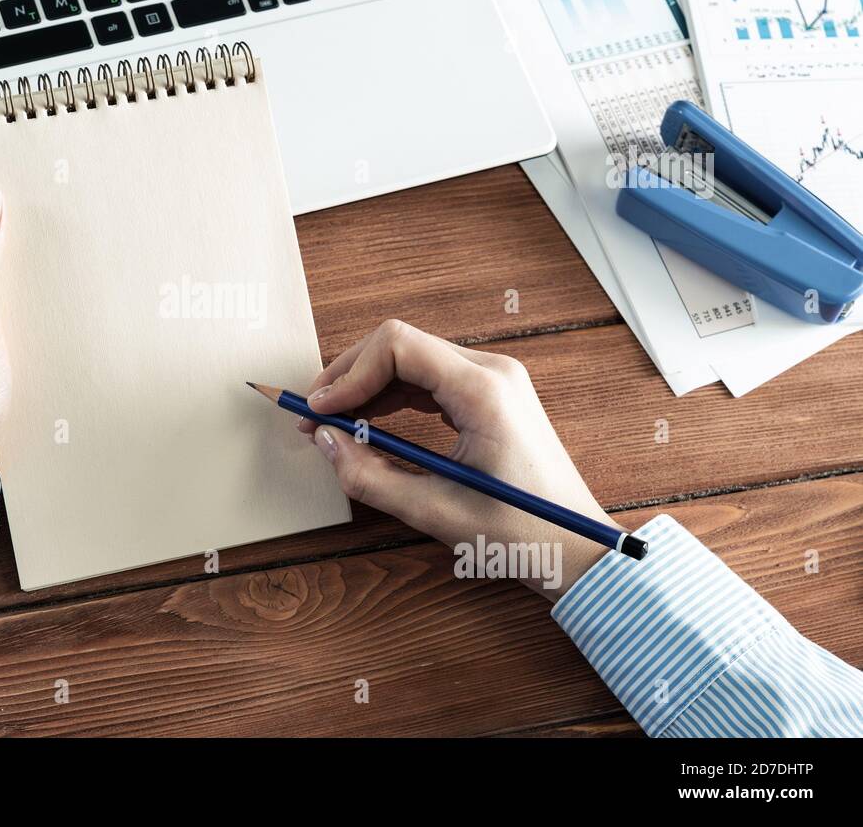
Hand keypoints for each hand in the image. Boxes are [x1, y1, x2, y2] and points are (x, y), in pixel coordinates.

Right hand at [299, 320, 614, 599]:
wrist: (578, 548)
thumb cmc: (522, 533)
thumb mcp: (435, 512)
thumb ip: (370, 476)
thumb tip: (325, 442)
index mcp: (484, 391)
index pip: (398, 345)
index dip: (349, 374)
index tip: (318, 412)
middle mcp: (491, 372)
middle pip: (400, 344)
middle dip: (349, 377)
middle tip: (313, 417)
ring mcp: (493, 381)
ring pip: (410, 358)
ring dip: (366, 386)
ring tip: (331, 423)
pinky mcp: (489, 396)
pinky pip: (428, 379)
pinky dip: (391, 396)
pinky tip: (366, 423)